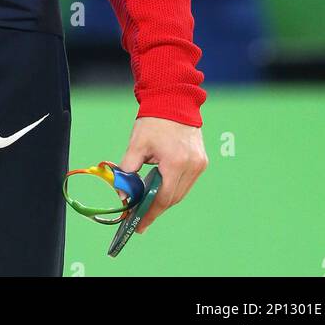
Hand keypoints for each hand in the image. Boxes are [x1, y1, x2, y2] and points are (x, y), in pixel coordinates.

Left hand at [119, 116, 207, 233]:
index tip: (139, 226)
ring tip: (148, 204)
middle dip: (156, 208)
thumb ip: (128, 169)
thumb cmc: (154, 120)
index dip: (150, 213)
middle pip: (173, 198)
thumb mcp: (137, 144)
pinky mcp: (202, 160)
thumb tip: (122, 192)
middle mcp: (191, 166)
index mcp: (176, 162)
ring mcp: (199, 164)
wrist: (174, 98)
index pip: (163, 198)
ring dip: (165, 199)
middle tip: (140, 217)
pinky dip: (174, 187)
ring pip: (181, 192)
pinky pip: (187, 182)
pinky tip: (161, 188)